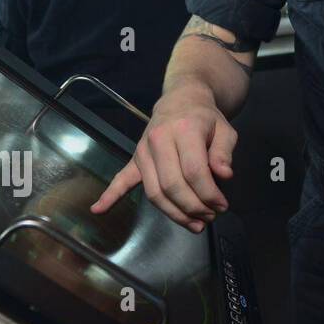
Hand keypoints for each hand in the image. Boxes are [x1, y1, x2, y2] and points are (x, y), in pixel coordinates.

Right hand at [90, 82, 236, 231]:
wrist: (182, 100)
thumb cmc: (206, 118)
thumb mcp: (225, 129)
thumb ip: (224, 153)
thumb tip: (224, 176)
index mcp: (184, 130)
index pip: (193, 171)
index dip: (208, 193)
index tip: (222, 205)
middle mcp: (159, 141)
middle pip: (172, 185)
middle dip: (193, 207)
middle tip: (210, 216)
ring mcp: (143, 151)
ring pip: (154, 191)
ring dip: (173, 213)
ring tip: (194, 224)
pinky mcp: (135, 159)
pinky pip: (122, 178)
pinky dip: (110, 194)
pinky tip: (98, 209)